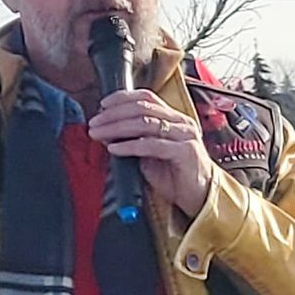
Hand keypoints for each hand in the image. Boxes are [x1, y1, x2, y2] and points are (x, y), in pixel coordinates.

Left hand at [88, 91, 211, 218]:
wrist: (200, 196)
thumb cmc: (175, 175)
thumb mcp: (150, 153)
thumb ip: (133, 140)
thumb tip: (106, 131)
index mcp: (174, 118)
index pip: (146, 97)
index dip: (122, 97)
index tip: (102, 105)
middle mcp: (181, 123)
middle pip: (142, 108)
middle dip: (114, 114)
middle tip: (95, 122)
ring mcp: (185, 136)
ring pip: (145, 123)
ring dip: (117, 127)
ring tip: (99, 134)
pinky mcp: (185, 152)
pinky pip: (152, 145)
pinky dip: (130, 146)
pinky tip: (115, 149)